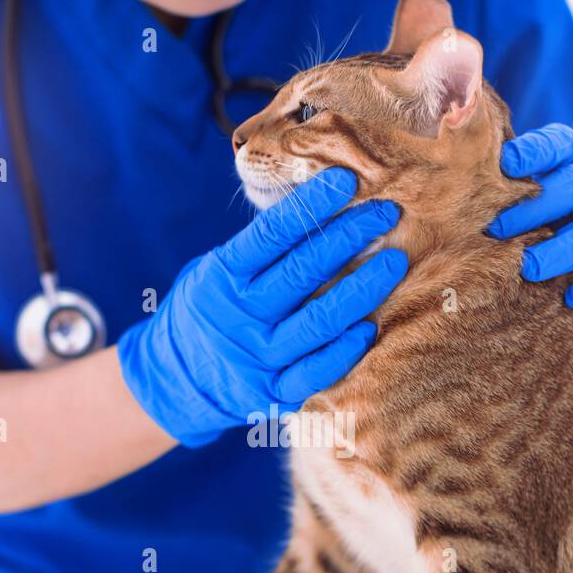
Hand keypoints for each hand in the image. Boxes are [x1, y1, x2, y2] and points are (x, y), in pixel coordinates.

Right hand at [118, 168, 406, 445]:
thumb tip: (316, 207)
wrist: (177, 379)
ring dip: (361, 289)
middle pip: (301, 272)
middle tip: (386, 213)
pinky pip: (315, 372)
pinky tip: (370, 327)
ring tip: (394, 262)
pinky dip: (344, 350)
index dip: (309, 206)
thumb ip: (258, 250)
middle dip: (348, 237)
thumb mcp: (215, 271)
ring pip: (317, 321)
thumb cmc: (209, 310)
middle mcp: (241, 316)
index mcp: (224, 276)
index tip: (345, 180)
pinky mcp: (273, 392)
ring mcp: (258, 357)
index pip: (271, 234)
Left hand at [487, 123, 572, 311]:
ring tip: (529, 267)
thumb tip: (455, 172)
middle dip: (538, 208)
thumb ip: (501, 178)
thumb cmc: (539, 205)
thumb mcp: (525, 183)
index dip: (535, 152)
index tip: (506, 164)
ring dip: (564, 249)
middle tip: (498, 229)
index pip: (559, 145)